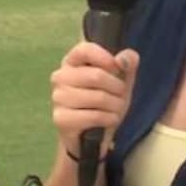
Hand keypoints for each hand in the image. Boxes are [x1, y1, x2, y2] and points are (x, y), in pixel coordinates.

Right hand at [49, 41, 139, 156]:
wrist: (92, 135)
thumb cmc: (105, 102)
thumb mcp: (121, 81)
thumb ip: (127, 64)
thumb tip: (125, 58)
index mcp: (72, 62)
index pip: (85, 50)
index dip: (105, 58)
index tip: (117, 69)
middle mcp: (60, 77)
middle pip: (96, 76)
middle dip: (117, 88)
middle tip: (121, 97)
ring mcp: (58, 97)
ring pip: (98, 97)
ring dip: (115, 106)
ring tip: (116, 109)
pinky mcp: (60, 118)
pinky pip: (93, 116)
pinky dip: (109, 119)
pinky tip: (109, 120)